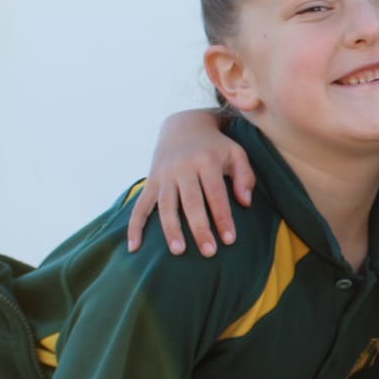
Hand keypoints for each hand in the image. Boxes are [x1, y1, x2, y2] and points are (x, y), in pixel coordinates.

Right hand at [125, 110, 252, 257]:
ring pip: (165, 205)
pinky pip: (140, 205)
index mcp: (206, 161)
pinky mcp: (150, 181)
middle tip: (209, 252)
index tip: (230, 240)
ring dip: (171, 229)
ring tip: (178, 251)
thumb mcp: (236, 153)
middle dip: (199, 228)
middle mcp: (182, 167)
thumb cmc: (216, 147)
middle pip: (191, 202)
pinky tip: (134, 247)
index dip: (223, 218)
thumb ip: (245, 176)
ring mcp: (163, 175)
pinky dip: (135, 226)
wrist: (183, 125)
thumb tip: (245, 202)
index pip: (216, 194)